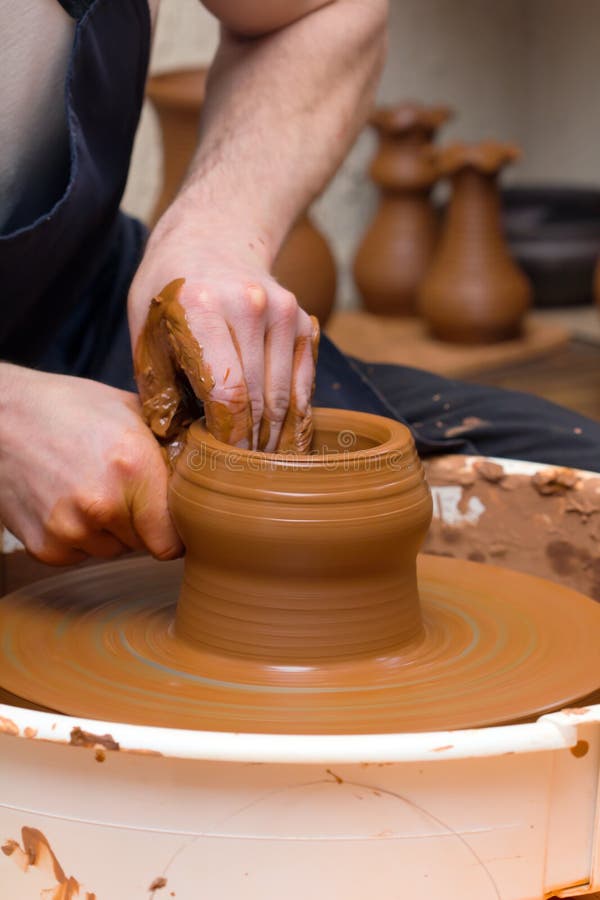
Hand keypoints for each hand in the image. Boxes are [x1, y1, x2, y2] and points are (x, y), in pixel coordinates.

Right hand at [0, 365, 182, 565]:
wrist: (1, 417)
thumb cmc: (69, 408)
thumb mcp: (131, 412)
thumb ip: (171, 448)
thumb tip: (211, 470)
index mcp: (134, 468)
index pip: (173, 539)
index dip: (174, 530)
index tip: (171, 520)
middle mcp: (103, 505)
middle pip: (144, 544)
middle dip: (140, 521)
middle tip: (119, 486)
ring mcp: (70, 530)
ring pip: (112, 550)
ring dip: (108, 529)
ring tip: (89, 487)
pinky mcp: (45, 546)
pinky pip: (80, 554)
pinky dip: (77, 536)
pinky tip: (64, 499)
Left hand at [128, 221, 317, 452]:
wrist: (212, 238)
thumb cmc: (168, 293)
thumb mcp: (146, 333)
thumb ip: (158, 390)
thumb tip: (174, 450)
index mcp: (201, 307)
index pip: (227, 391)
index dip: (228, 437)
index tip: (221, 465)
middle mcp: (249, 304)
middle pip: (259, 398)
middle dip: (250, 445)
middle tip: (240, 478)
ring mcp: (283, 311)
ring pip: (285, 395)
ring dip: (274, 436)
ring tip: (261, 467)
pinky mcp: (303, 320)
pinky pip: (303, 381)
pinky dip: (295, 414)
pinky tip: (284, 440)